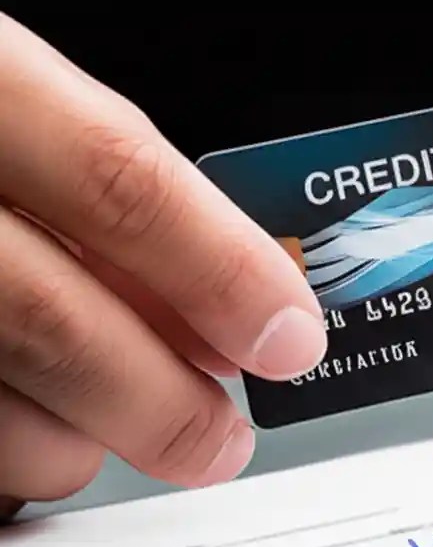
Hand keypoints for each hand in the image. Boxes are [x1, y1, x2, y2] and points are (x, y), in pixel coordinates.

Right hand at [0, 15, 326, 520]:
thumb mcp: (14, 104)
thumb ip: (105, 190)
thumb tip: (230, 299)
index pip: (116, 178)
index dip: (221, 269)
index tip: (290, 336)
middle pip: (47, 317)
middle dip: (160, 400)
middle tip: (223, 440)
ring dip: (74, 438)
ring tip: (122, 434)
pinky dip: (2, 443)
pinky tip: (35, 430)